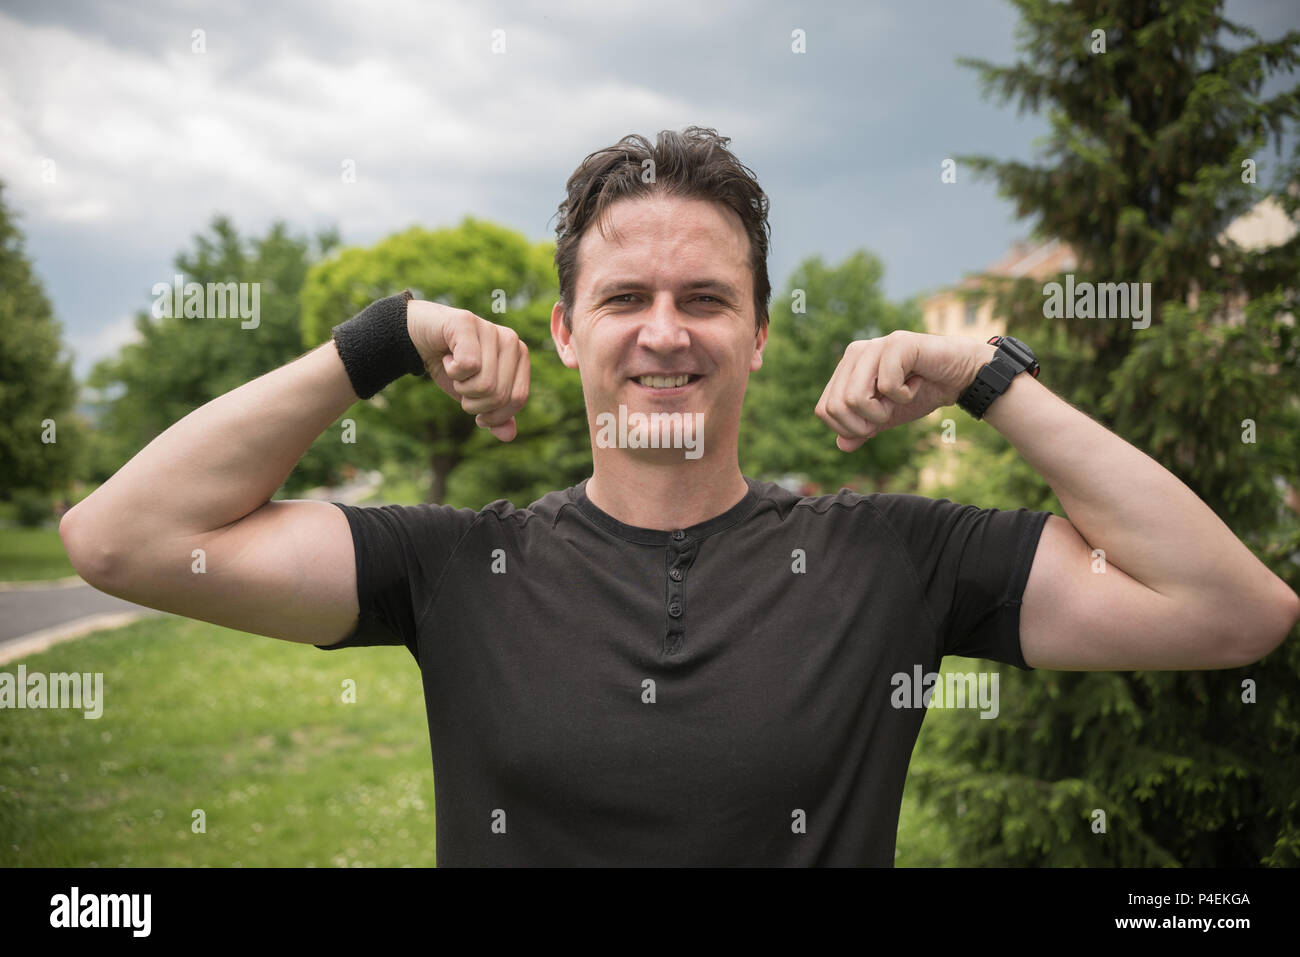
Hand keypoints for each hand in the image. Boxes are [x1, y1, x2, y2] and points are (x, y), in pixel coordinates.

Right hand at [406, 300, 530, 440]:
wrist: (421, 338)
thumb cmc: (453, 366)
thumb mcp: (474, 396)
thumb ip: (495, 416)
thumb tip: (508, 435)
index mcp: (520, 356)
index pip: (518, 398)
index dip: (494, 415)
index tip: (478, 411)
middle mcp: (511, 340)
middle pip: (499, 395)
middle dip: (473, 402)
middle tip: (461, 384)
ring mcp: (490, 329)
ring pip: (485, 384)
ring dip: (461, 386)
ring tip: (455, 369)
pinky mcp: (467, 323)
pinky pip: (468, 365)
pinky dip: (451, 371)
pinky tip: (447, 357)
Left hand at [815, 332, 992, 451]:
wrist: (960, 377)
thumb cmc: (922, 392)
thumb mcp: (888, 417)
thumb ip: (863, 430)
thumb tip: (842, 445)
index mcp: (847, 367)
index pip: (824, 409)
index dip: (849, 428)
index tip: (877, 421)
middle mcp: (855, 352)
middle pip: (836, 406)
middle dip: (866, 423)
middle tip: (890, 411)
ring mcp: (875, 345)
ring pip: (854, 398)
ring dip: (884, 410)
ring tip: (902, 396)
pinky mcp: (898, 344)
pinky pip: (886, 386)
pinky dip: (904, 396)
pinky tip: (916, 382)